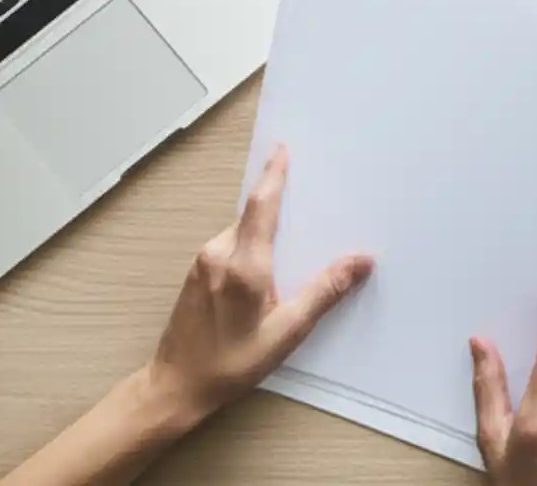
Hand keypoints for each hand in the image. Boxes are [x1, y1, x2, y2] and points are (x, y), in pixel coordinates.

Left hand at [146, 145, 374, 426]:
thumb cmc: (230, 364)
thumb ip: (325, 291)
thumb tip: (361, 260)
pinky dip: (252, 246)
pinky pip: (230, 246)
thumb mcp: (287, 330)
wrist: (174, 387)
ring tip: (295, 241)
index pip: (261, 205)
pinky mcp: (195, 274)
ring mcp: (202, 263)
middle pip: (254, 215)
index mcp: (243, 264)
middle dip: (280, 202)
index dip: (274, 175)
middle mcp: (218, 254)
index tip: (283, 150)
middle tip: (309, 197)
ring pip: (242, 232)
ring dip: (266, 229)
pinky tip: (268, 268)